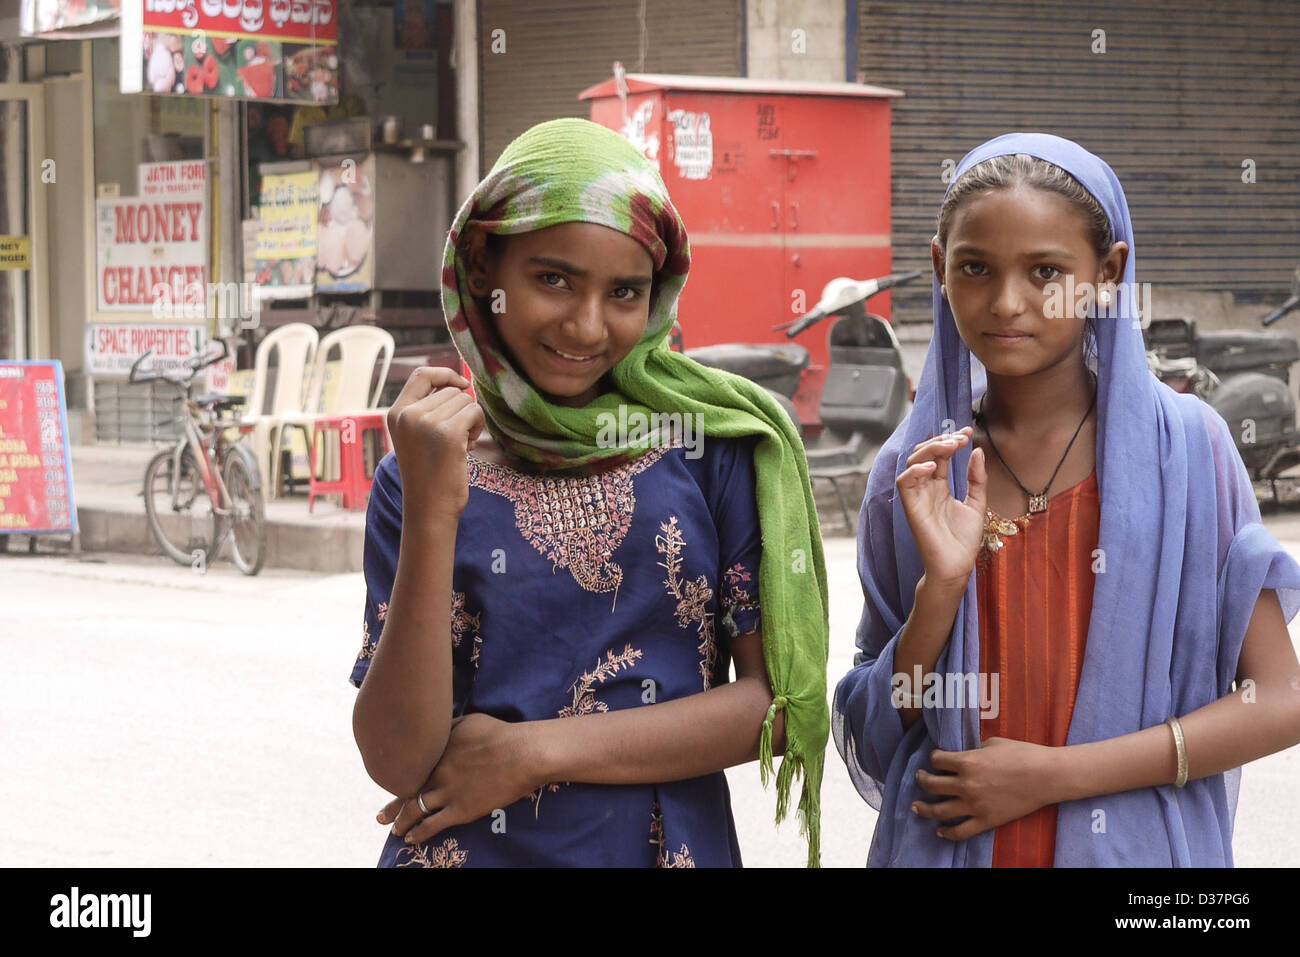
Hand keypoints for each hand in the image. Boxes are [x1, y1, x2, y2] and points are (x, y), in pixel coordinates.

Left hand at [376, 713, 538, 844]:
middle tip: (380, 816)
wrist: (522, 753)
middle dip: (392, 807)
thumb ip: (450, 725)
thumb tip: (439, 726)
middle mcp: (436, 772)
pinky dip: (419, 834)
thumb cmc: (500, 734)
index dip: (398, 779)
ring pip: (415, 810)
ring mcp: (447, 792)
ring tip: (395, 830)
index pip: (411, 767)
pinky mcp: (460, 810)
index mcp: (437, 750)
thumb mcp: (469, 720)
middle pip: (407, 791)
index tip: (391, 785)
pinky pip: (432, 825)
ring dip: (402, 822)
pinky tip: (412, 839)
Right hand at [386, 366, 484, 522]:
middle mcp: (408, 414)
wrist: (429, 509)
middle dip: (461, 411)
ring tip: (458, 447)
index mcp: (396, 413)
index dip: (445, 374)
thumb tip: (460, 383)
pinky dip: (478, 427)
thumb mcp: (417, 436)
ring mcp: (426, 422)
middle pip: (451, 391)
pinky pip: (475, 412)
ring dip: (470, 421)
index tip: (462, 384)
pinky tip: (466, 449)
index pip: (422, 374)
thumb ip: (429, 410)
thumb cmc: (430, 474)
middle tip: (454, 440)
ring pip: (465, 401)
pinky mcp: (447, 433)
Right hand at [896, 427, 986, 587]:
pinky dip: (915, 470)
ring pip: (912, 462)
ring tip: (950, 447)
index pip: (940, 455)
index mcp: (940, 486)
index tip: (968, 431)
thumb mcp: (977, 503)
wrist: (956, 566)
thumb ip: (976, 478)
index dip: (951, 440)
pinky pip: (904, 482)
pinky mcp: (911, 507)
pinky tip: (934, 468)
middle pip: (923, 454)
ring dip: (929, 450)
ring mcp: (917, 496)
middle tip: (961, 437)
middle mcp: (926, 488)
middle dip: (941, 441)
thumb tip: (978, 451)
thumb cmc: (964, 540)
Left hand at [910, 737, 1059, 840]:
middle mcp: (966, 784)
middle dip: (922, 780)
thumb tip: (966, 753)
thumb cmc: (1022, 754)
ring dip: (924, 808)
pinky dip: (947, 833)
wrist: (1046, 776)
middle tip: (920, 778)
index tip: (936, 759)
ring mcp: (975, 805)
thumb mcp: (993, 743)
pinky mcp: (986, 821)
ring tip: (917, 806)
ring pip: (939, 810)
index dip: (934, 758)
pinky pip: (961, 831)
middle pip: (932, 784)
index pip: (937, 760)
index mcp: (967, 761)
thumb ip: (975, 749)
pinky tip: (940, 831)